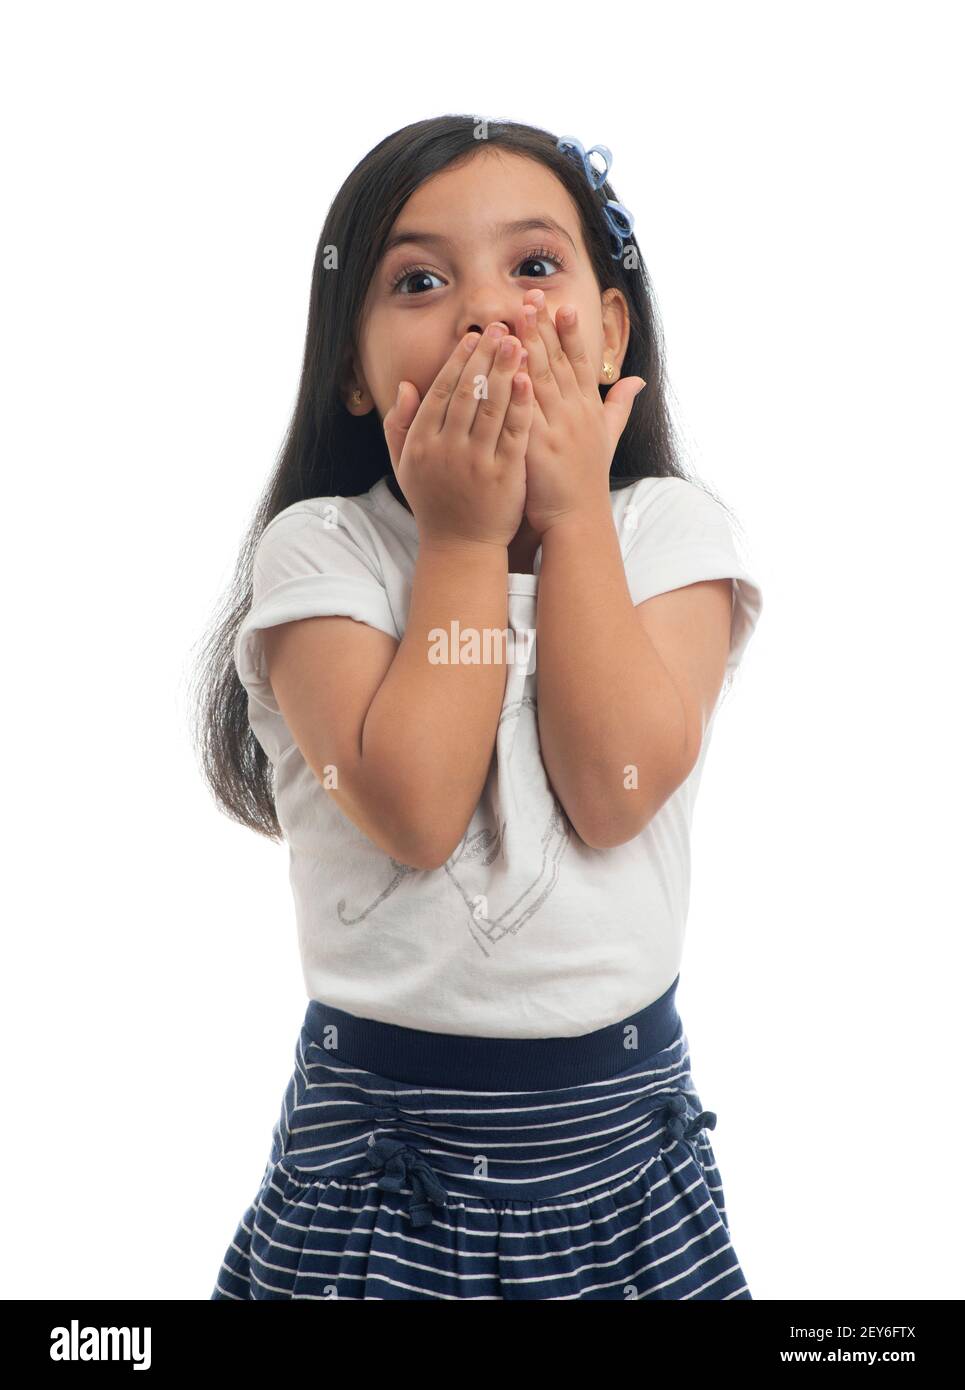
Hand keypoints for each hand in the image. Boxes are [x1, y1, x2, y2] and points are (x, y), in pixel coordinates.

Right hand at [383, 325, 532, 549]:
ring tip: (519, 342)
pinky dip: (520, 405)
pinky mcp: (503, 475)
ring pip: (491, 407)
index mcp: (421, 443)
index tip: (474, 336)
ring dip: (505, 371)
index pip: (440, 391)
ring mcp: (475, 462)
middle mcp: (445, 449)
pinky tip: (529, 381)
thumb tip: (406, 386)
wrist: (460, 546)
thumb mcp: (404, 466)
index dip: (459, 361)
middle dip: (485, 356)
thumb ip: (400, 425)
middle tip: (501, 327)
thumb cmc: (433, 502)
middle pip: (466, 392)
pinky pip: (513, 433)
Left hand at [517, 289, 644, 535]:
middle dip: (544, 327)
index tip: (563, 304)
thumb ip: (620, 405)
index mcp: (589, 409)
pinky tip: (510, 365)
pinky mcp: (537, 446)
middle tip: (531, 296)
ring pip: (542, 379)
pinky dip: (520, 388)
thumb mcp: (608, 437)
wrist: (578, 519)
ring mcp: (557, 429)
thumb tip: (637, 379)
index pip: (581, 362)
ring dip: (529, 346)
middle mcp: (575, 414)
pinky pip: (526, 411)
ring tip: (516, 317)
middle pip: (559, 362)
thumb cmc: (587, 480)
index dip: (572, 332)